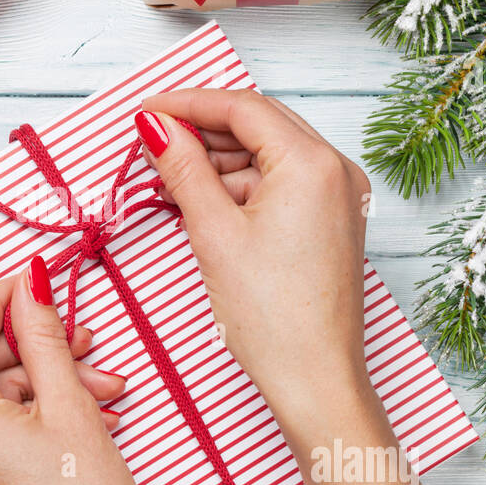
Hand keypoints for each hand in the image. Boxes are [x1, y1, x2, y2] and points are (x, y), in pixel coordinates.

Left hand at [0, 257, 160, 484]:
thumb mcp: (70, 405)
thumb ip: (43, 335)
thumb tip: (28, 282)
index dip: (3, 298)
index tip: (37, 279)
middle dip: (38, 348)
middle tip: (86, 341)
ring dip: (48, 382)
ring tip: (103, 390)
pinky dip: (38, 411)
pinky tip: (86, 414)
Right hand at [137, 89, 375, 448]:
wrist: (316, 380)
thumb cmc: (274, 318)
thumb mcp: (214, 233)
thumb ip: (184, 169)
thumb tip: (156, 126)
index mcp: (314, 165)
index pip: (243, 108)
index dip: (188, 104)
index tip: (146, 111)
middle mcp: (336, 172)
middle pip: (259, 125)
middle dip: (202, 130)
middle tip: (151, 141)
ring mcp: (339, 198)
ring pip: (268, 155)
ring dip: (219, 161)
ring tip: (168, 176)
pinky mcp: (332, 223)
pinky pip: (281, 185)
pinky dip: (240, 187)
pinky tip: (202, 201)